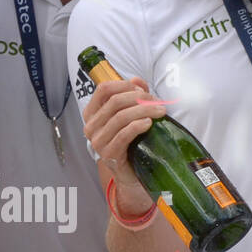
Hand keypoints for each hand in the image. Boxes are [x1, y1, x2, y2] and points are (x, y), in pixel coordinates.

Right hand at [83, 78, 163, 196]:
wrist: (131, 171)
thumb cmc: (131, 140)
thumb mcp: (132, 114)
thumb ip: (134, 95)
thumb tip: (137, 80)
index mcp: (92, 113)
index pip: (103, 90)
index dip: (124, 85)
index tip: (142, 89)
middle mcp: (91, 126)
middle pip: (114, 102)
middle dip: (140, 98)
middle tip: (158, 102)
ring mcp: (98, 141)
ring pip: (120, 117)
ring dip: (144, 111)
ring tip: (160, 112)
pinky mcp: (109, 154)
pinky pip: (123, 135)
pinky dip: (137, 126)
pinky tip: (149, 123)